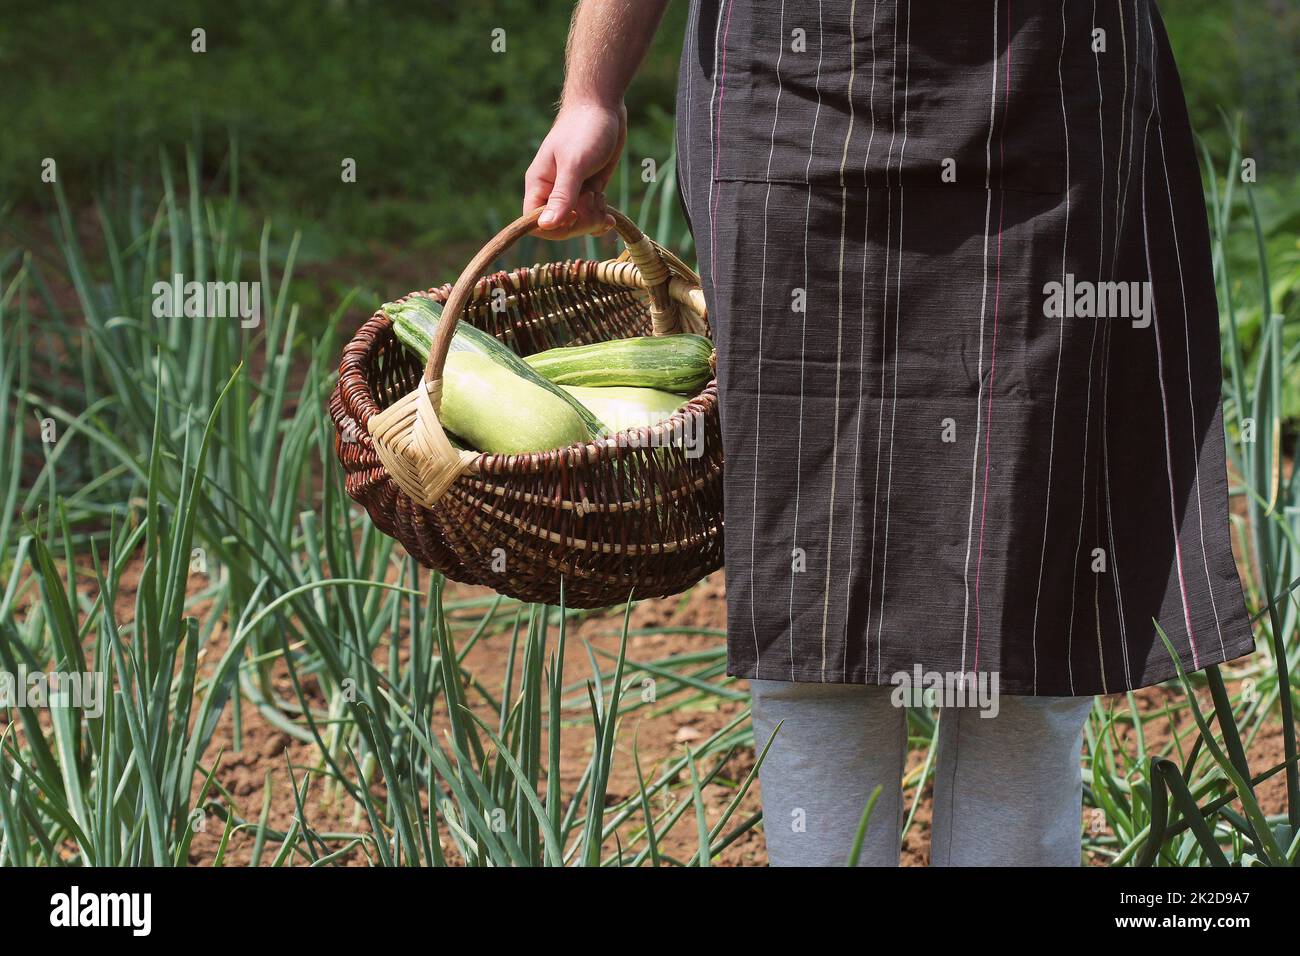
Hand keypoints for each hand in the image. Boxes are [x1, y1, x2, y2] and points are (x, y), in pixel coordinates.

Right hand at [523, 102, 625, 239]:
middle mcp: (553, 191)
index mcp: (539, 184)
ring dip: (593, 218)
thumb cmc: (584, 129)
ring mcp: (572, 192)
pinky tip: (610, 217)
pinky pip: (591, 216)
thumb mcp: (574, 164)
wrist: (603, 106)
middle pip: (560, 227)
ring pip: (579, 224)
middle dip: (580, 222)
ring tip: (600, 196)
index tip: (574, 215)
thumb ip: (562, 196)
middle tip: (593, 199)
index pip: (535, 223)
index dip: (555, 228)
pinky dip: (601, 219)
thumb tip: (546, 226)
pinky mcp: (589, 189)